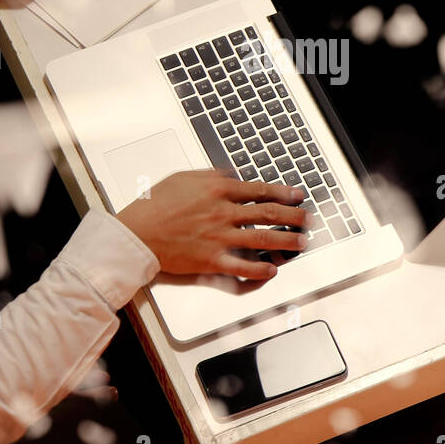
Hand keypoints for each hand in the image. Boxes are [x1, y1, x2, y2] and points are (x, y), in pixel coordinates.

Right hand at [117, 171, 310, 280]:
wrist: (136, 232)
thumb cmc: (154, 204)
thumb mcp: (183, 177)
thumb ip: (211, 174)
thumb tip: (232, 173)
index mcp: (217, 190)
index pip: (259, 190)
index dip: (282, 193)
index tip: (297, 195)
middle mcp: (222, 213)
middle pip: (267, 213)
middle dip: (293, 216)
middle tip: (307, 219)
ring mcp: (219, 238)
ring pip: (262, 239)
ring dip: (286, 240)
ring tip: (301, 242)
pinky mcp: (211, 260)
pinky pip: (242, 267)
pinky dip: (260, 270)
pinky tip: (273, 270)